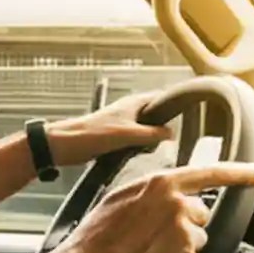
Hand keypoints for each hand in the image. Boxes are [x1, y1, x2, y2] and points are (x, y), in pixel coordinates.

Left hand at [46, 91, 171, 165]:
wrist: (66, 145)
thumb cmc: (94, 134)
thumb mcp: (129, 134)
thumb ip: (152, 133)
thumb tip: (172, 133)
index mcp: (133, 103)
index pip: (160, 98)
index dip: (172, 104)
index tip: (187, 115)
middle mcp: (129, 111)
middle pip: (155, 117)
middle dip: (160, 129)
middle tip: (161, 141)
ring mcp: (122, 124)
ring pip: (145, 131)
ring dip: (148, 141)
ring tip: (145, 149)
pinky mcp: (114, 137)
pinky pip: (134, 142)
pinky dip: (136, 148)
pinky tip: (135, 155)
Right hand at [53, 162, 253, 252]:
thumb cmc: (99, 232)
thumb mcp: (124, 195)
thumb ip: (154, 190)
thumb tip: (170, 192)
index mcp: (164, 185)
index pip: (213, 173)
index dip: (241, 173)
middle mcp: (180, 207)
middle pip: (201, 214)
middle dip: (185, 223)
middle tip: (154, 235)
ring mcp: (185, 237)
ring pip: (196, 240)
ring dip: (180, 247)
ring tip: (149, 252)